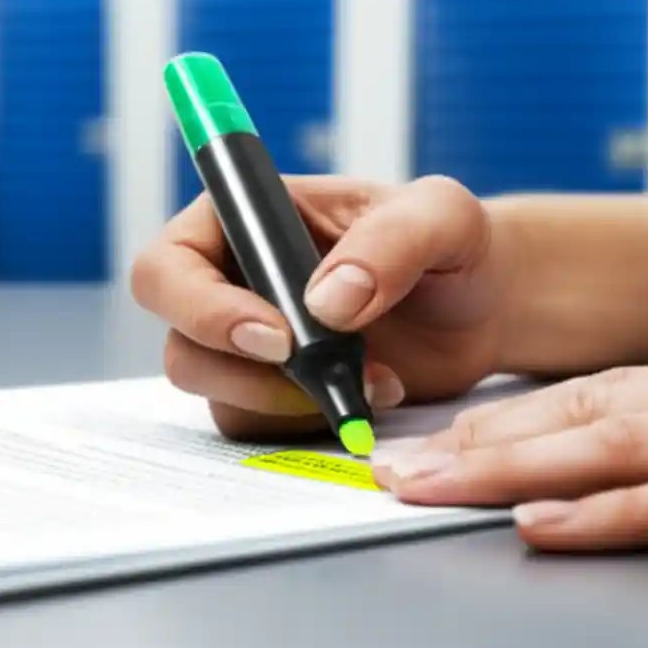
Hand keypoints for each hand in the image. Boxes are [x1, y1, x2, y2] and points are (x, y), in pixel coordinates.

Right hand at [131, 175, 510, 437]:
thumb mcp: (443, 217)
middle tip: (323, 375)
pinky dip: (312, 425)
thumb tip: (325, 302)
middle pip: (180, 344)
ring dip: (292, 402)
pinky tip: (369, 401)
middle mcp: (232, 283)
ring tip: (376, 380)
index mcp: (246, 221)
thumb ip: (393, 240)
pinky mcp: (273, 397)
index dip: (202, 308)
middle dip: (246, 373)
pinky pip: (261, 430)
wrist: (478, 310)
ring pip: (218, 396)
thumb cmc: (451, 246)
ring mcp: (248, 348)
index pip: (169, 265)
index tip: (280, 337)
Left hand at [372, 341, 647, 550]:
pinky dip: (617, 510)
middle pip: (586, 409)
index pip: (603, 390)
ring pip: (619, 441)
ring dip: (514, 467)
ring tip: (429, 488)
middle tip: (394, 465)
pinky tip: (550, 522)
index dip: (512, 416)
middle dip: (481, 441)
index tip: (440, 437)